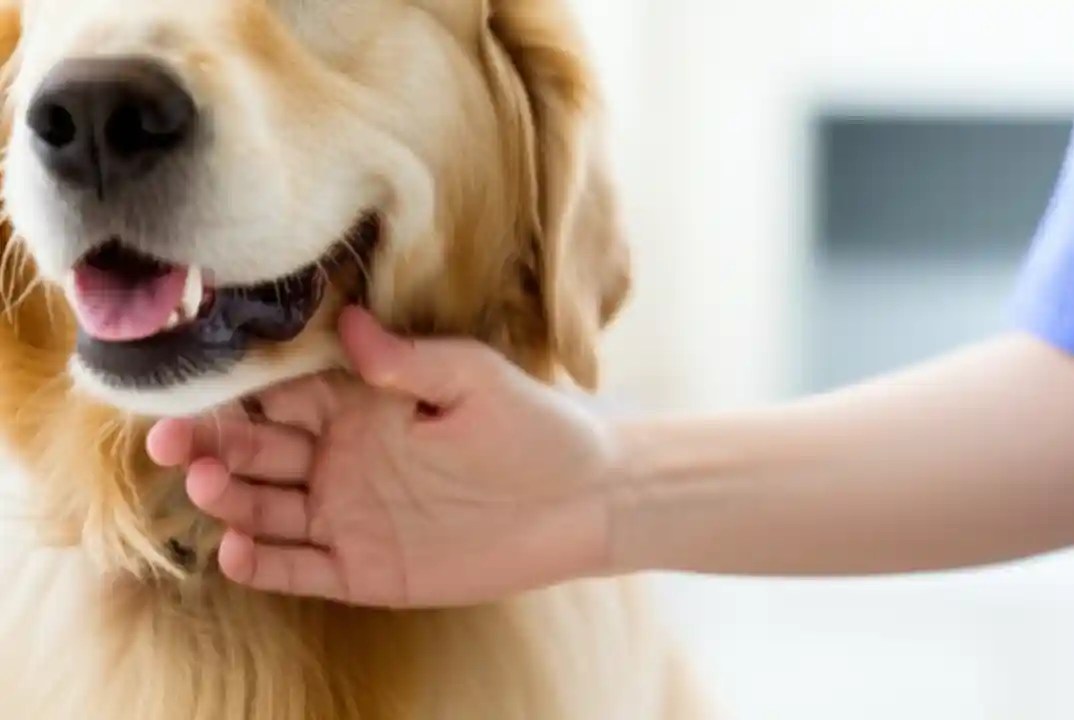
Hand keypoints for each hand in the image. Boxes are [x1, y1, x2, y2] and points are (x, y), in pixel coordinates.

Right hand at [146, 307, 615, 607]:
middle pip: (258, 453)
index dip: (234, 396)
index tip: (187, 390)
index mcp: (360, 406)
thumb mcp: (474, 379)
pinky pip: (301, 569)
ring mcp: (350, 517)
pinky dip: (263, 564)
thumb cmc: (534, 427)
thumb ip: (407, 360)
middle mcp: (343, 459)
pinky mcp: (366, 570)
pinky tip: (234, 550)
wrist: (584, 498)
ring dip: (228, 500)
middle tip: (167, 443)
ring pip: (268, 510)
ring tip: (202, 486)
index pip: (281, 397)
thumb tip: (349, 321)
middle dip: (210, 446)